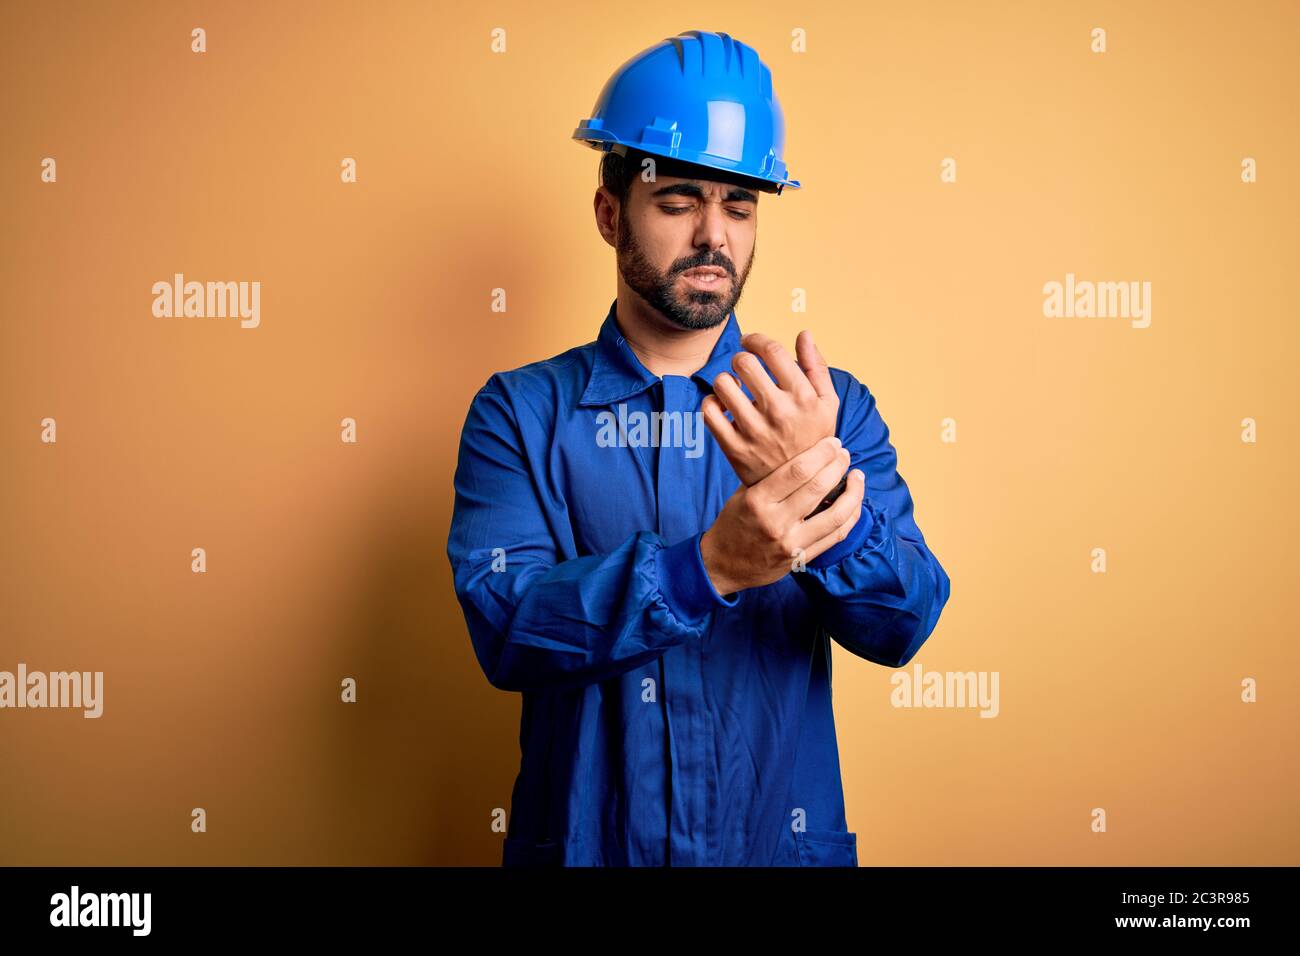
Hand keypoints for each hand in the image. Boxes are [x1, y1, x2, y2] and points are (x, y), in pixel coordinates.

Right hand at [699, 436, 865, 594]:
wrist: (722, 565)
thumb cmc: (733, 523)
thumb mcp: (743, 495)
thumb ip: (771, 478)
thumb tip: (806, 454)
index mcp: (758, 500)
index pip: (798, 470)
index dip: (822, 453)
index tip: (833, 443)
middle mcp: (775, 521)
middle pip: (818, 488)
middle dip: (838, 466)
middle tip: (845, 454)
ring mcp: (791, 543)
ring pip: (835, 515)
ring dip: (853, 493)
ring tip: (858, 477)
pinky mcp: (801, 559)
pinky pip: (835, 536)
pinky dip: (850, 517)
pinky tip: (854, 503)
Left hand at [701, 330, 839, 485]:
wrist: (802, 487)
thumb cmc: (814, 438)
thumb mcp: (827, 404)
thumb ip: (816, 367)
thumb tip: (804, 334)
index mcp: (803, 397)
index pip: (771, 350)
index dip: (756, 339)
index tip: (751, 342)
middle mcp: (779, 413)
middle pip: (743, 363)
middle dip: (740, 359)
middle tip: (743, 367)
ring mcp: (755, 432)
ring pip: (723, 384)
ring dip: (725, 380)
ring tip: (734, 388)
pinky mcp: (735, 449)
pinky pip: (709, 411)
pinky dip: (712, 403)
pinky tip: (724, 406)